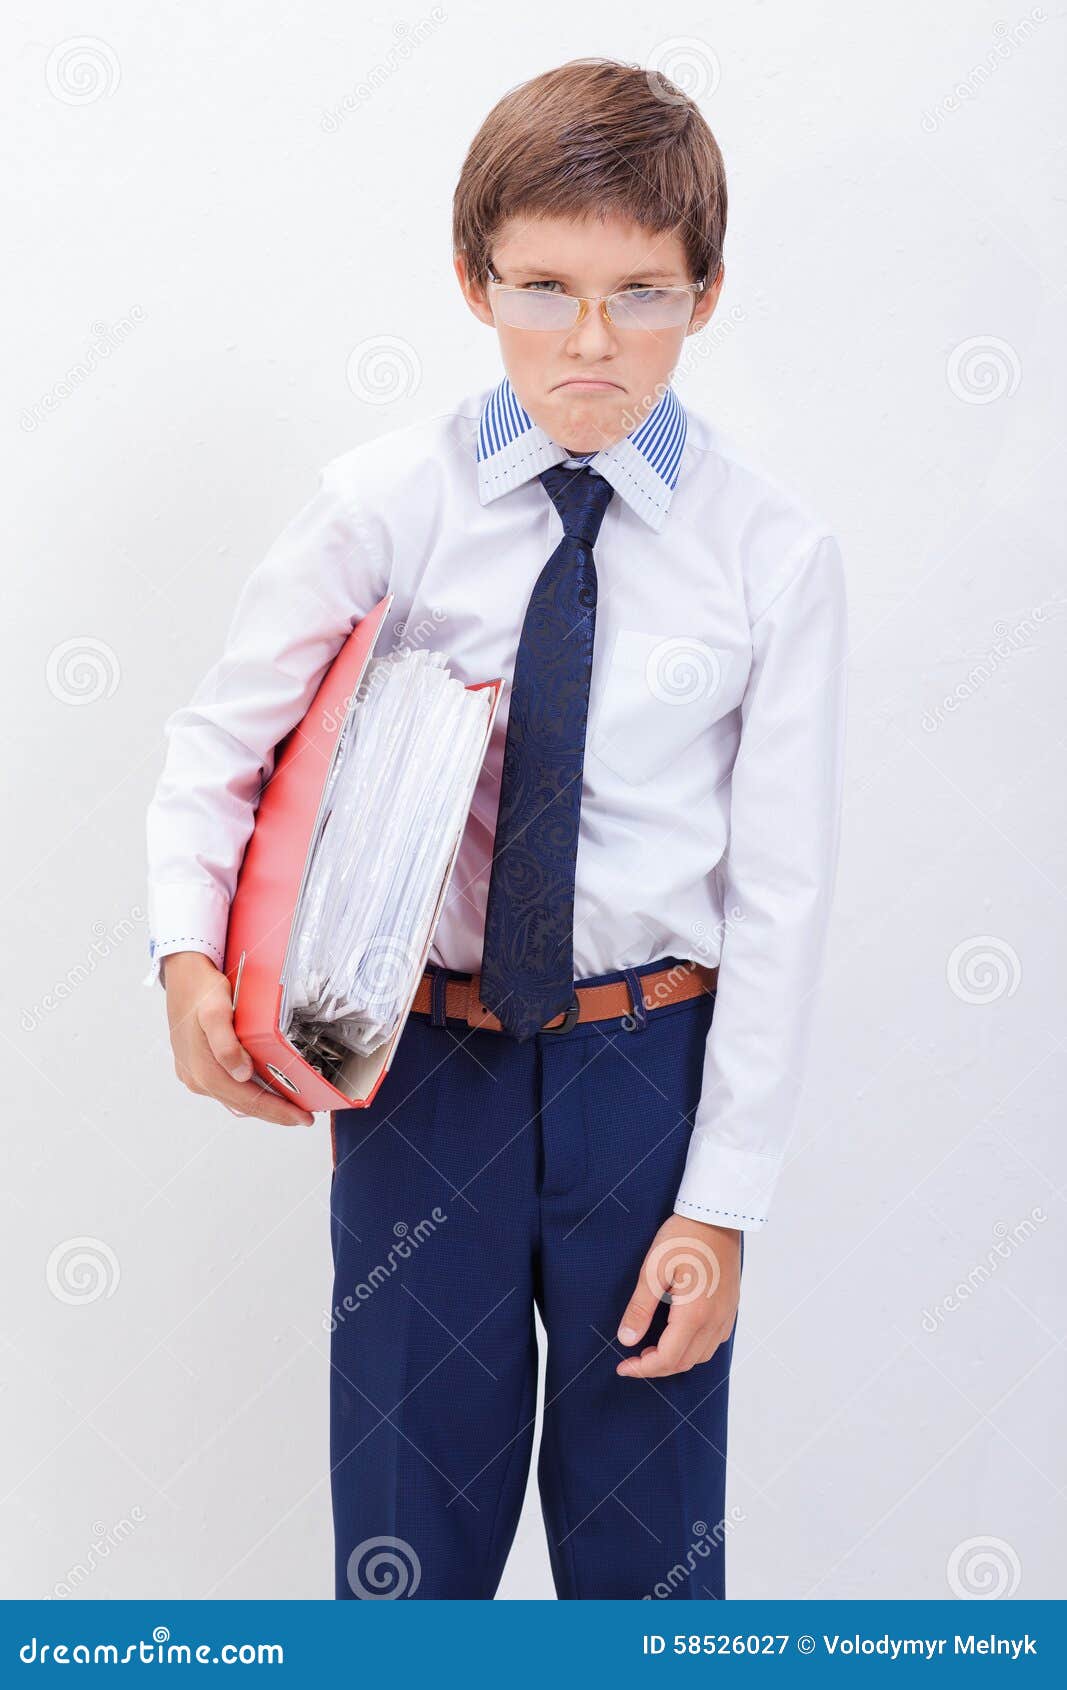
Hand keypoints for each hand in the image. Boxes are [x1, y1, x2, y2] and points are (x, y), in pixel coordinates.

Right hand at [162, 951, 313, 1126]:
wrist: (181, 975)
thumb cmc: (200, 990)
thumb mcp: (215, 1010)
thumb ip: (226, 1044)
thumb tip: (241, 1074)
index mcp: (204, 1070)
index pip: (248, 1101)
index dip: (277, 1111)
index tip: (302, 1118)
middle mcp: (197, 1078)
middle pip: (243, 1105)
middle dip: (274, 1112)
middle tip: (303, 1116)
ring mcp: (195, 1075)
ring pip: (234, 1100)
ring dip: (262, 1105)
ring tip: (289, 1105)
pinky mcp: (195, 1067)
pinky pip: (226, 1089)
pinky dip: (248, 1094)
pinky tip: (264, 1089)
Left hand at [615, 1214, 740, 1378]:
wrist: (716, 1216)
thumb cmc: (684, 1236)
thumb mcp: (653, 1269)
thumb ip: (640, 1308)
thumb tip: (627, 1339)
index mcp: (694, 1315)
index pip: (667, 1359)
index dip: (642, 1369)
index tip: (622, 1366)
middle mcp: (715, 1321)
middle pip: (685, 1362)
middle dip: (656, 1368)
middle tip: (632, 1359)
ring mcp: (726, 1315)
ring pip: (701, 1355)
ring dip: (675, 1360)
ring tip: (652, 1349)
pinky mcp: (730, 1306)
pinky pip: (713, 1341)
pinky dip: (693, 1349)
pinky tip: (678, 1336)